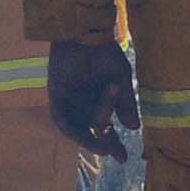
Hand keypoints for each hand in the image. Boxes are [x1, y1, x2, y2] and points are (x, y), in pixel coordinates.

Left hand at [47, 39, 137, 160]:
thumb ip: (125, 103)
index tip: (125, 158)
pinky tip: (88, 133)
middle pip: (91, 132)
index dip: (114, 144)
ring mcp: (69, 101)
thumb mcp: (120, 79)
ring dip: (89, 140)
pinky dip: (73, 129)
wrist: (85, 32)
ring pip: (78, 128)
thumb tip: (134, 128)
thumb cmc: (103, 51)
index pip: (106, 127)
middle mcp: (82, 104)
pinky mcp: (56, 95)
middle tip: (118, 154)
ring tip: (104, 146)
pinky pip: (62, 119)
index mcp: (98, 100)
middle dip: (104, 145)